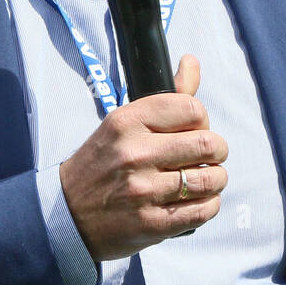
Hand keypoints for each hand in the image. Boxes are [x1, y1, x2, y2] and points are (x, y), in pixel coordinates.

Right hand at [58, 54, 228, 261]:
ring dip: (216, 179)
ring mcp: (143, 190)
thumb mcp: (124, 122)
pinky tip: (197, 200)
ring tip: (205, 179)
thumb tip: (191, 61)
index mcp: (128, 121)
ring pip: (211, 179)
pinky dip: (209, 205)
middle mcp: (135, 153)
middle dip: (217, 150)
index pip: (192, 108)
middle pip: (208, 143)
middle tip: (208, 155)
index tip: (195, 129)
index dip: (202, 119)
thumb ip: (166, 95)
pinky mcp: (152, 223)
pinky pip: (203, 210)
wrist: (68, 212)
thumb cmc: (103, 162)